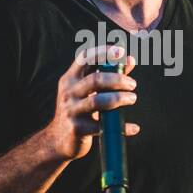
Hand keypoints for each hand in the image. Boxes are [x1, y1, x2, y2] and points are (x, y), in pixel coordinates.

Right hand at [45, 44, 140, 160]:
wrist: (59, 140)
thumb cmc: (79, 110)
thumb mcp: (88, 92)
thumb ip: (108, 75)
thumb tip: (130, 60)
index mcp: (70, 79)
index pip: (84, 59)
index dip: (103, 52)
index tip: (120, 52)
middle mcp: (68, 92)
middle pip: (95, 80)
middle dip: (117, 79)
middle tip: (132, 84)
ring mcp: (71, 111)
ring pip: (98, 101)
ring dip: (119, 98)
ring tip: (132, 98)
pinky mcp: (77, 129)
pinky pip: (102, 126)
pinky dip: (122, 127)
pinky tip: (134, 128)